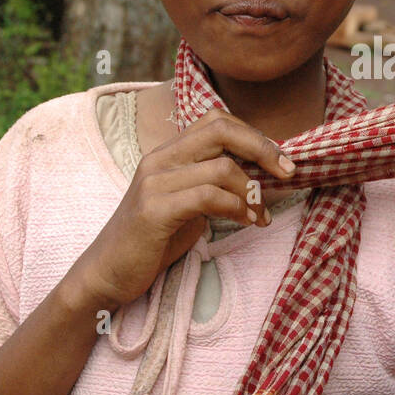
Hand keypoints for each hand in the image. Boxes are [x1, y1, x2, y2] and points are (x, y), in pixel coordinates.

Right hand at [69, 108, 294, 311]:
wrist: (107, 273)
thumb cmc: (153, 240)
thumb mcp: (189, 204)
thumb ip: (216, 185)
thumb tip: (265, 178)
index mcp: (167, 152)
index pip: (217, 121)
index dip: (254, 135)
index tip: (281, 160)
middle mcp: (159, 159)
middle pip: (222, 131)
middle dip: (263, 149)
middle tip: (288, 173)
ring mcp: (154, 182)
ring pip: (221, 167)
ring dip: (253, 193)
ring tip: (261, 216)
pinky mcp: (153, 209)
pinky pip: (208, 196)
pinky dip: (236, 208)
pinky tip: (246, 222)